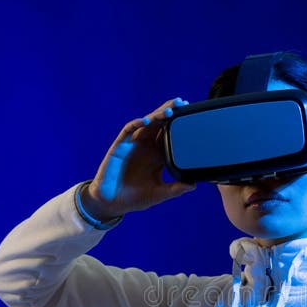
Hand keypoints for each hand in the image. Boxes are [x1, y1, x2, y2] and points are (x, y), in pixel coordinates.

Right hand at [84, 96, 195, 218]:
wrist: (112, 203)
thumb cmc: (135, 198)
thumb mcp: (159, 193)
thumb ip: (175, 189)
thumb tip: (193, 185)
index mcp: (157, 156)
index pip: (170, 135)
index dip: (179, 124)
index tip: (192, 115)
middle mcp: (146, 147)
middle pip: (160, 124)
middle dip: (170, 112)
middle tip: (182, 103)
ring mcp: (133, 145)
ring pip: (146, 124)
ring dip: (156, 115)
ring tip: (168, 111)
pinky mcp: (120, 147)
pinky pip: (128, 131)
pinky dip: (136, 124)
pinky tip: (144, 121)